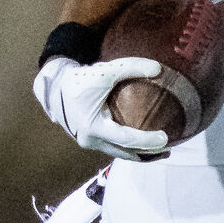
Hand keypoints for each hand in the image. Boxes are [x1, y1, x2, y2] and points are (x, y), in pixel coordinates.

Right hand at [33, 56, 169, 159]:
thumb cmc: (80, 79)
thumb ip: (131, 67)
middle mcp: (91, 140)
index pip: (126, 139)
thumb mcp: (105, 71)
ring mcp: (89, 143)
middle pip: (125, 154)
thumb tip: (159, 69)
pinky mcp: (90, 140)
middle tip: (168, 148)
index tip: (166, 138)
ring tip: (160, 150)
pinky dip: (128, 148)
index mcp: (93, 127)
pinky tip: (141, 143)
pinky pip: (113, 148)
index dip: (147, 141)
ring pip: (119, 154)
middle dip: (148, 154)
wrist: (55, 86)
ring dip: (139, 154)